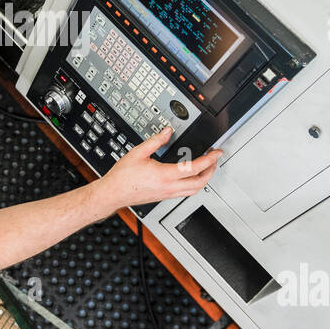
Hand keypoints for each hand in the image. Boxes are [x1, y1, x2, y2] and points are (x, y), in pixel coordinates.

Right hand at [97, 127, 220, 207]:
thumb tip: (167, 131)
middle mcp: (169, 187)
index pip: (195, 168)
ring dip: (204, 179)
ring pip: (194, 191)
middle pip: (200, 183)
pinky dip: (194, 185)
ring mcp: (168, 194)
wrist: (114, 193)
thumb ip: (156, 140)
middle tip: (214, 160)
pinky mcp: (165, 197)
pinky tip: (190, 177)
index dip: (209, 159)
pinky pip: (185, 193)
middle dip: (211, 171)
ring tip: (206, 169)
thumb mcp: (138, 152)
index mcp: (165, 175)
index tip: (216, 153)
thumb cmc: (123, 177)